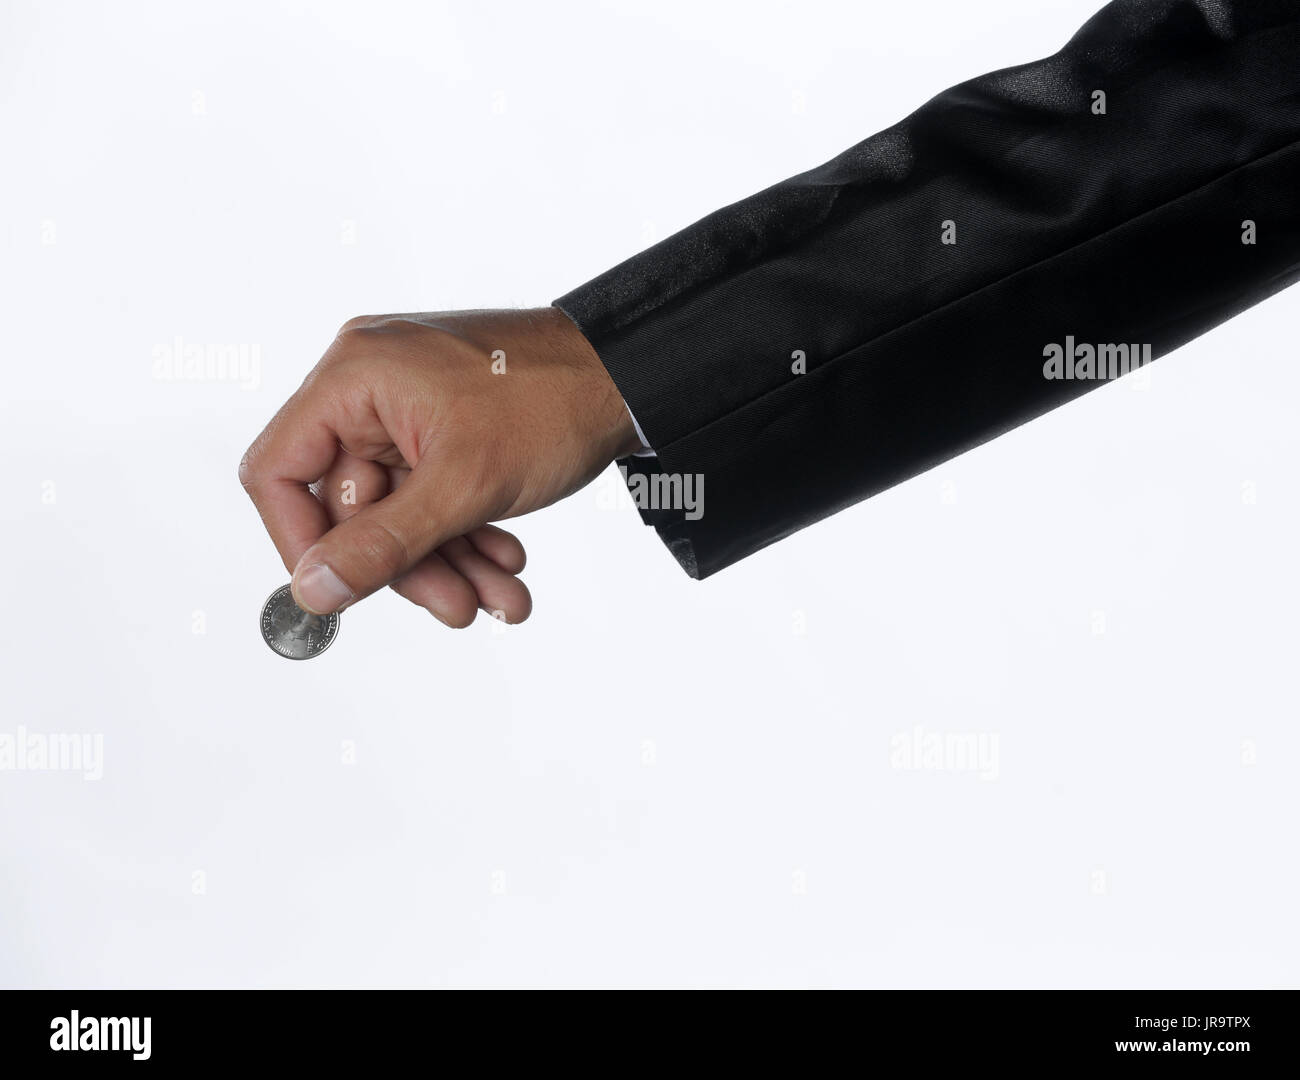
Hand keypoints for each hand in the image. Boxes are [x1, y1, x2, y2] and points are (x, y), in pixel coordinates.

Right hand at [239, 307, 638, 625]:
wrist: (628, 377)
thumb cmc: (552, 403)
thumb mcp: (463, 486)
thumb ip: (383, 544)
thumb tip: (314, 591)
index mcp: (353, 378)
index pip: (278, 471)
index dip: (300, 542)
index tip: (340, 593)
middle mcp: (370, 387)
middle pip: (350, 504)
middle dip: (409, 565)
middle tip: (457, 608)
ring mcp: (409, 409)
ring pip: (399, 510)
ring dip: (446, 562)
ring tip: (498, 600)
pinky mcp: (444, 428)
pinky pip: (432, 494)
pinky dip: (466, 534)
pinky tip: (506, 566)